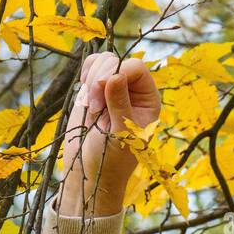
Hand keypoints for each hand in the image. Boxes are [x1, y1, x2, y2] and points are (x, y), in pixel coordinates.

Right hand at [59, 53, 161, 215]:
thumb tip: (116, 74)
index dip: (117, 72)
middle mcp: (133, 92)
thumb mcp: (121, 133)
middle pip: (117, 62)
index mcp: (148, 101)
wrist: (89, 172)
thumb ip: (120, 104)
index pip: (136, 68)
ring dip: (91, 79)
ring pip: (103, 61)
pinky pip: (91, 68)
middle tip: (95, 108)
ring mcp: (113, 89)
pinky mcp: (94, 91)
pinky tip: (84, 94)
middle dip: (100, 80)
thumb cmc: (112, 159)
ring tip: (90, 106)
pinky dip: (85, 75)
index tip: (101, 89)